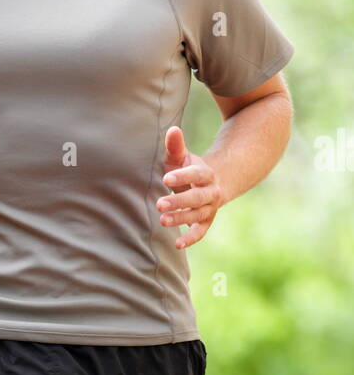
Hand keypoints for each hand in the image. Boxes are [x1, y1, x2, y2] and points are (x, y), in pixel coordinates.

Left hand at [156, 126, 222, 248]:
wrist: (213, 183)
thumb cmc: (189, 168)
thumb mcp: (182, 157)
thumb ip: (176, 146)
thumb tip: (173, 129)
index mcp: (206, 173)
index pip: (195, 174)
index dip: (182, 176)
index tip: (166, 178)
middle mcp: (211, 191)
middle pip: (197, 197)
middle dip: (179, 201)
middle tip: (160, 204)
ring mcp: (209, 207)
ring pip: (198, 214)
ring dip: (182, 218)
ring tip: (163, 221)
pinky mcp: (206, 221)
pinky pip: (200, 231)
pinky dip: (190, 238)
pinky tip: (177, 245)